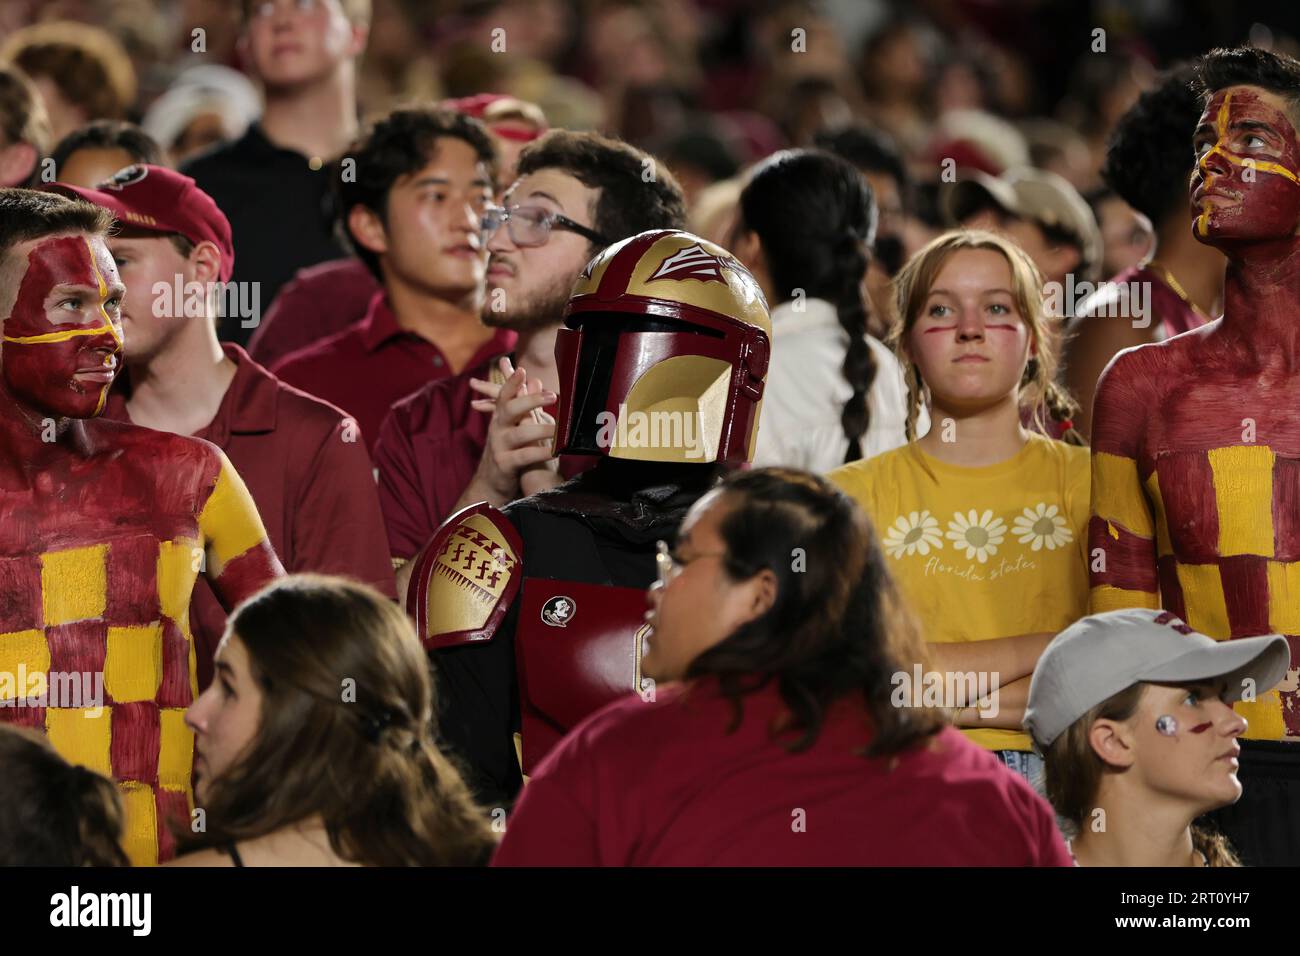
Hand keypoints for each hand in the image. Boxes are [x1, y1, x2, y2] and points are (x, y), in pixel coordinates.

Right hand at [467, 358, 557, 504]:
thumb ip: (523, 404)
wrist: (492, 482)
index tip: (522, 369)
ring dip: (541, 430)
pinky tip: (555, 452)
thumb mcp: (514, 425)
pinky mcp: (505, 464)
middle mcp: (497, 429)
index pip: (504, 395)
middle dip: (530, 401)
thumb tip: (535, 380)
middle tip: (553, 396)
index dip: (512, 382)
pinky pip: (524, 456)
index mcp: (500, 417)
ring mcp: (499, 446)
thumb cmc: (508, 449)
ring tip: (560, 429)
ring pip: (519, 434)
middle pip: (510, 410)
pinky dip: (540, 453)